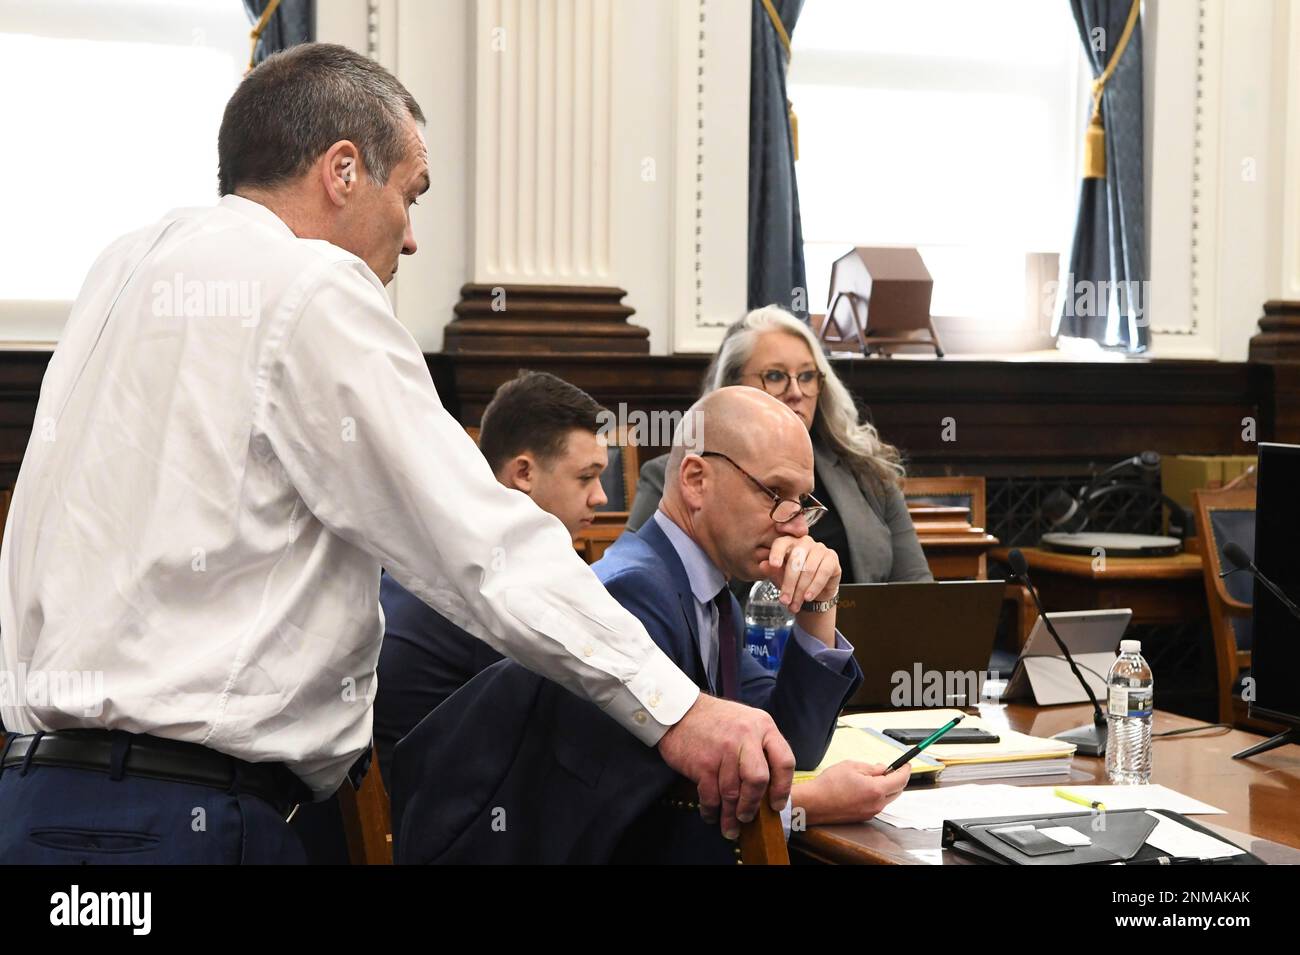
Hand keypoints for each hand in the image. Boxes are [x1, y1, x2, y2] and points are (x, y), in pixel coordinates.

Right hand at [657, 694, 794, 839]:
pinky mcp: (703, 763)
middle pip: (758, 780)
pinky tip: (711, 815)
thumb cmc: (716, 720)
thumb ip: (761, 747)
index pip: (784, 761)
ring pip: (732, 792)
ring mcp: (723, 750)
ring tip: (730, 827)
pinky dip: (711, 810)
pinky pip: (711, 795)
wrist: (679, 710)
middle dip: (752, 804)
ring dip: (730, 815)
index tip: (776, 805)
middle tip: (747, 817)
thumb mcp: (747, 722)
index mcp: (763, 726)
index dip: (782, 788)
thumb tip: (769, 787)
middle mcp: (746, 736)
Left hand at [758, 536, 840, 613]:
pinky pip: (823, 572)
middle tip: (784, 600)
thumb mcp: (780, 577)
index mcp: (788, 542)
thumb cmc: (794, 580)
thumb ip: (772, 570)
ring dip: (801, 590)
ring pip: (809, 569)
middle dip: (789, 584)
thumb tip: (763, 565)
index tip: (773, 565)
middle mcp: (804, 542)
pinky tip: (808, 597)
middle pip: (795, 561)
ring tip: (795, 604)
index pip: (781, 543)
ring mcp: (820, 548)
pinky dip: (814, 587)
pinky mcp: (832, 558)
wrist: (814, 591)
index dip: (777, 553)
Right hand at [792, 760, 910, 825]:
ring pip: (887, 798)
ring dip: (886, 787)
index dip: (905, 770)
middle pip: (897, 791)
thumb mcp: (851, 766)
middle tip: (890, 769)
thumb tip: (882, 769)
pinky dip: (877, 794)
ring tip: (872, 777)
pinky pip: (877, 804)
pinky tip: (864, 787)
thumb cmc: (829, 784)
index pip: (900, 780)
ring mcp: (871, 812)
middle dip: (897, 779)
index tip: (906, 764)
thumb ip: (871, 767)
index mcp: (876, 790)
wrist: (814, 803)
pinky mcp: (863, 817)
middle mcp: (877, 804)